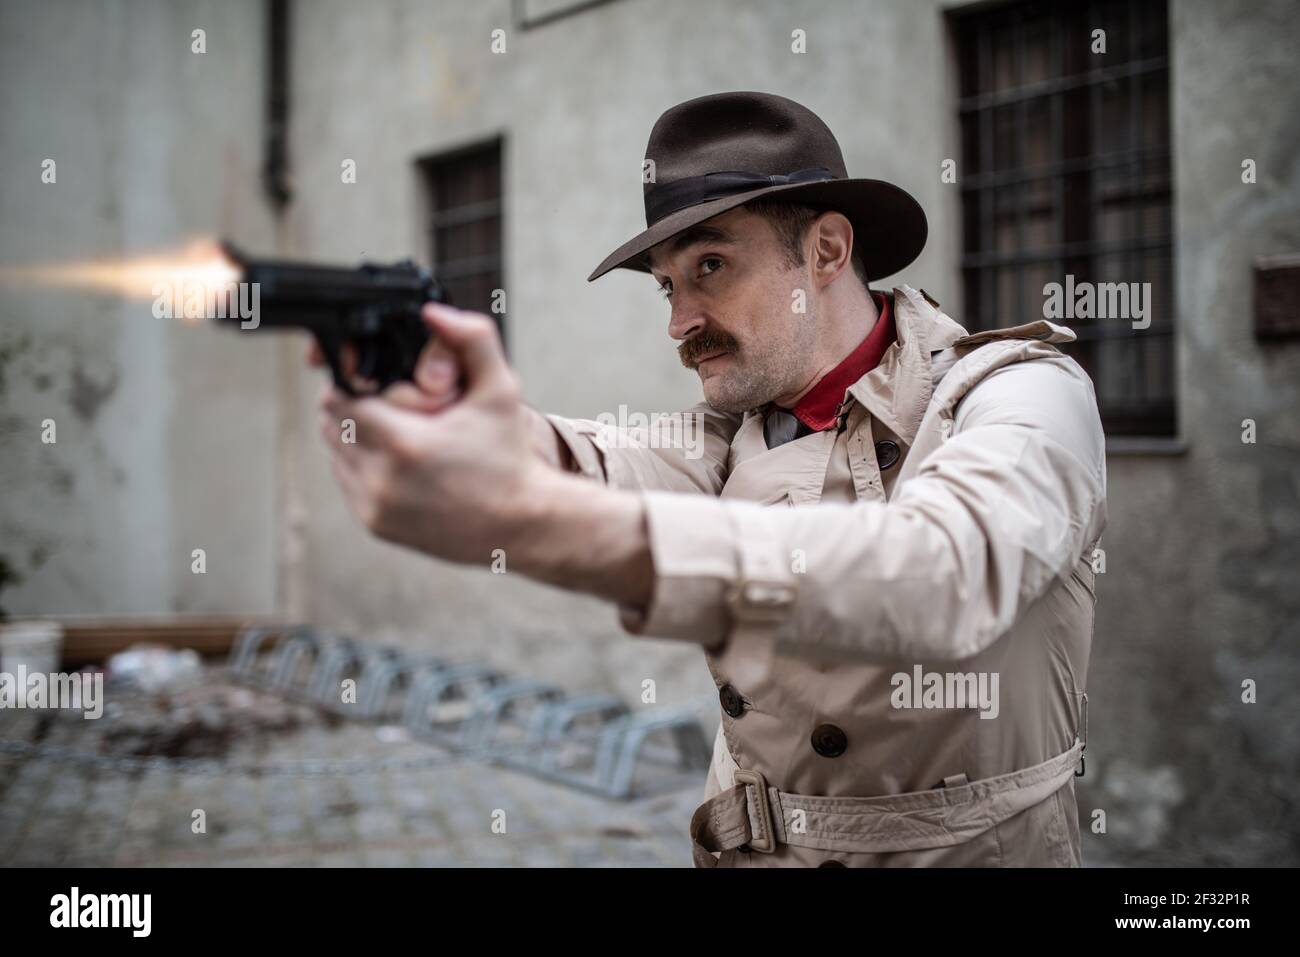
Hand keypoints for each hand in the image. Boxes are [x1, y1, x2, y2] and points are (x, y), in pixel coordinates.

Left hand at [317, 304, 546, 564]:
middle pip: (330, 424)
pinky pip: (348, 482)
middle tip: (388, 403)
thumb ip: (472, 340)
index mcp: (404, 443)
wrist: (521, 523)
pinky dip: (363, 466)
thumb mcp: (500, 390)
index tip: (375, 380)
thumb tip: (435, 312)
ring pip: (335, 454)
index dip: (352, 382)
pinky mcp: (376, 525)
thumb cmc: (510, 457)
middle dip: (353, 406)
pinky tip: (398, 460)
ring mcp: (375, 506)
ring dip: (355, 436)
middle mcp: (382, 479)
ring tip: (396, 430)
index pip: (338, 398)